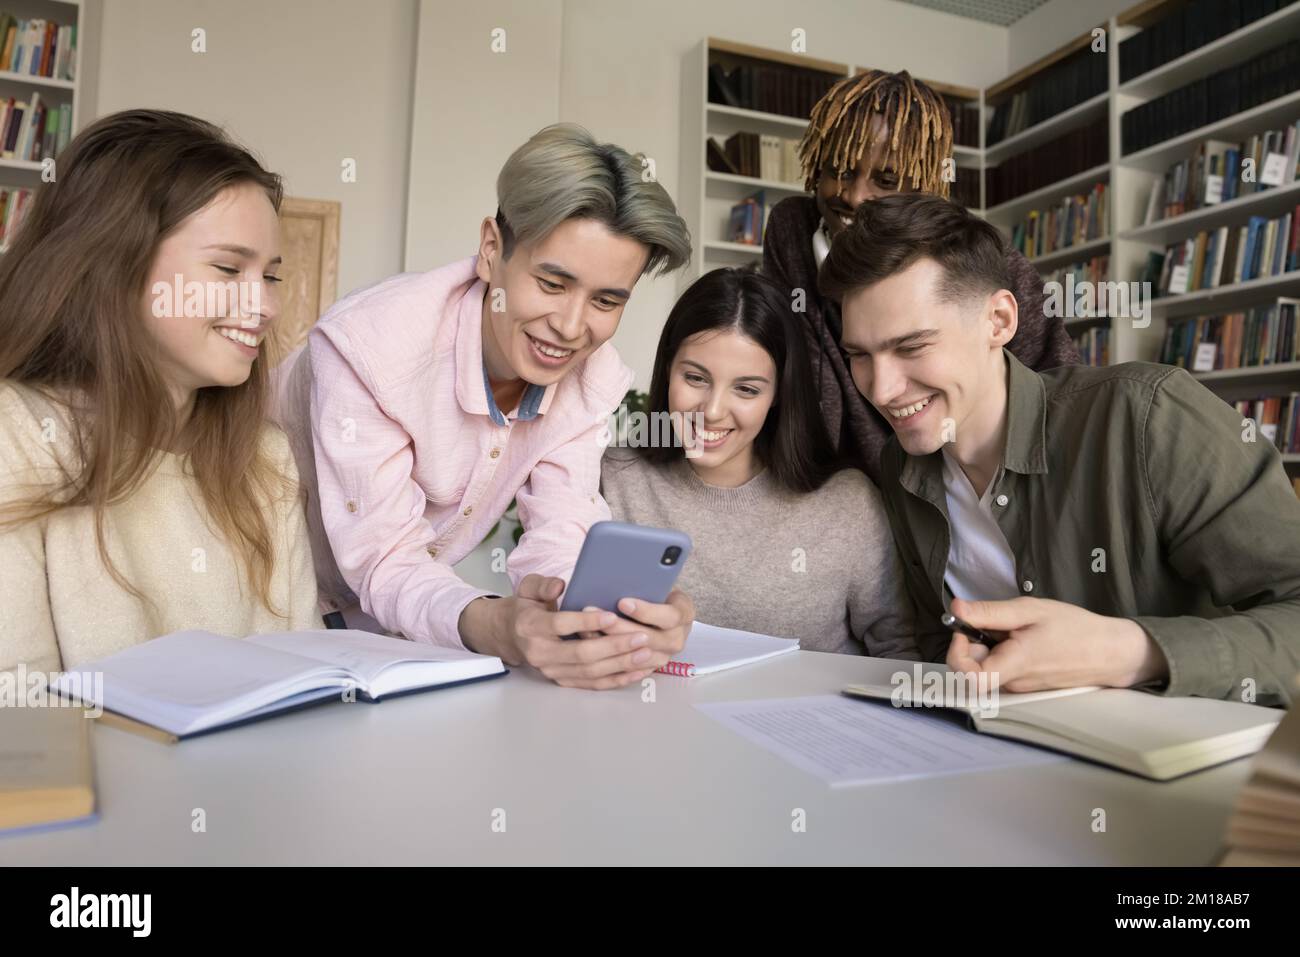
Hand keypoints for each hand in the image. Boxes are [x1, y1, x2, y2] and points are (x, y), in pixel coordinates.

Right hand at [458, 574, 660, 689]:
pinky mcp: (564, 681)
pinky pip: (594, 684)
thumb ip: (543, 584)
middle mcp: (540, 654)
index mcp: (530, 627)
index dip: (587, 622)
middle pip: (581, 654)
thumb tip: (559, 586)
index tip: (613, 616)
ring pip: (590, 672)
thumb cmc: (528, 607)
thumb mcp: (528, 589)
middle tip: (641, 636)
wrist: (512, 635)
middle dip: (614, 646)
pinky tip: (638, 670)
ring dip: (621, 664)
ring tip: (645, 652)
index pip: (561, 625)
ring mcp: (552, 671)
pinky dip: (618, 679)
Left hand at [577, 589, 695, 673]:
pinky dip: (610, 657)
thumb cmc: (653, 591)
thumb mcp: (655, 581)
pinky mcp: (650, 666)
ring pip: (637, 656)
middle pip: (650, 639)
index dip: (645, 611)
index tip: (622, 602)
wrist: (657, 610)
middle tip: (596, 614)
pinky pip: (629, 668)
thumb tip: (623, 575)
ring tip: (587, 628)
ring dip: (610, 643)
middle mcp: (678, 637)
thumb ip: (644, 581)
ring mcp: (665, 655)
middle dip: (620, 627)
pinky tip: (591, 644)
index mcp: (684, 613)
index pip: (669, 616)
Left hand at [945, 597, 1167, 692]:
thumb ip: (990, 612)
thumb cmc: (1075, 629)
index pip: (968, 678)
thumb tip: (955, 610)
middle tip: (992, 622)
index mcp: (1015, 665)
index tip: (964, 632)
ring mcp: (1019, 687)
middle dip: (973, 642)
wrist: (1110, 653)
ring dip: (989, 647)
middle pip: (972, 668)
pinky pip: (1000, 669)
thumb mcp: (1031, 610)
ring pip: (986, 667)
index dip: (956, 655)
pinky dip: (1002, 653)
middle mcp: (1013, 683)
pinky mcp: (1024, 685)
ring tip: (1013, 630)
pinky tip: (1021, 640)